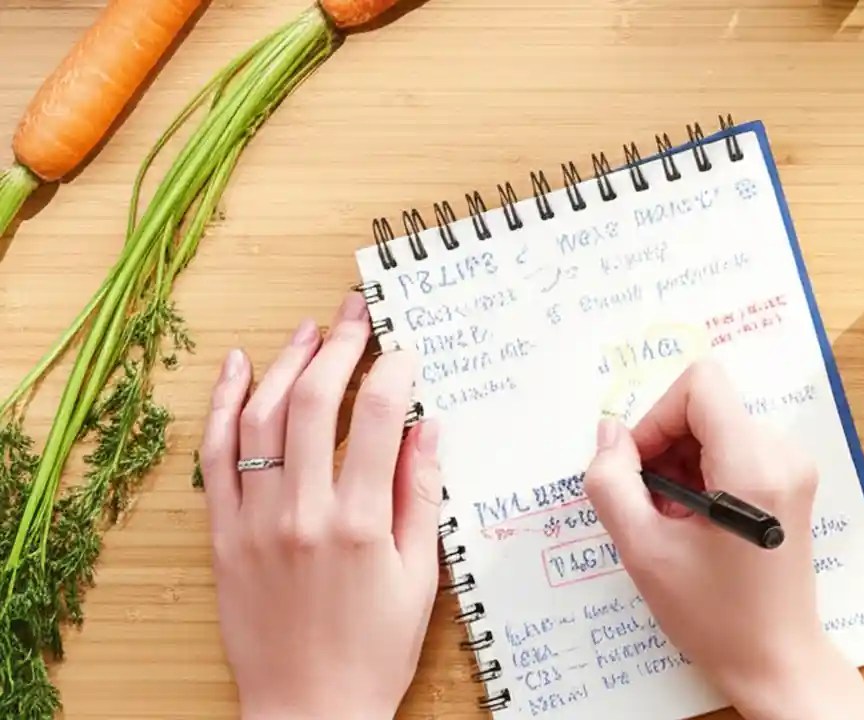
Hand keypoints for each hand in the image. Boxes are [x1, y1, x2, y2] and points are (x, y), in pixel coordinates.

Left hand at [198, 292, 442, 719]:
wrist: (308, 711)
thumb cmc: (374, 651)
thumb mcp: (419, 577)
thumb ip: (421, 496)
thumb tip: (430, 428)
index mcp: (360, 524)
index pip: (381, 418)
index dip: (395, 371)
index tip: (406, 351)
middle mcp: (302, 513)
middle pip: (316, 401)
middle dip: (341, 345)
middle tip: (357, 314)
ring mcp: (255, 521)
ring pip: (262, 417)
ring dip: (286, 363)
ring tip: (310, 331)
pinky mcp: (223, 535)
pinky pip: (216, 456)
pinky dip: (224, 405)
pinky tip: (239, 368)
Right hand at [584, 360, 863, 719]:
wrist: (775, 661)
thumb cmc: (714, 614)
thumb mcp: (644, 550)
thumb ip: (613, 482)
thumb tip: (609, 433)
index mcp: (754, 463)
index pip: (700, 384)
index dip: (657, 416)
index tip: (639, 467)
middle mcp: (782, 453)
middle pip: (706, 406)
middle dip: (664, 447)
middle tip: (648, 506)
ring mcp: (792, 467)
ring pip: (716, 428)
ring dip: (680, 465)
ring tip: (670, 523)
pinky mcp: (791, 483)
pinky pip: (734, 450)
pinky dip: (702, 475)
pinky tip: (692, 524)